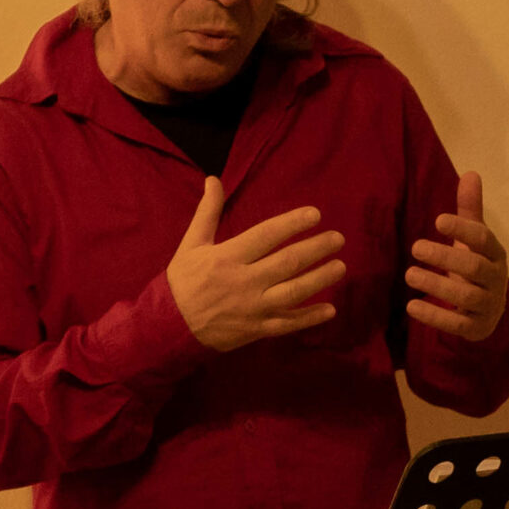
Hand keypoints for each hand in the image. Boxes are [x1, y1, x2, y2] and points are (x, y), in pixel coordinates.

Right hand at [164, 178, 346, 353]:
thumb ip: (207, 212)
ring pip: (293, 292)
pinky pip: (288, 323)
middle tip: (338, 238)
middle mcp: (243, 282)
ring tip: (340, 266)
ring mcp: (252, 308)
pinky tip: (330, 308)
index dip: (292, 223)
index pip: (266, 236)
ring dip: (320, 279)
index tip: (315, 214)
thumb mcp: (191, 244)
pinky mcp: (256, 330)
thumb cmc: (182, 282)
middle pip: (287, 262)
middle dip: (316, 249)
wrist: (168, 327)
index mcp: (227, 257)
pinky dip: (310, 318)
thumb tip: (214, 179)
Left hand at [405, 171, 508, 340]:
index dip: (464, 229)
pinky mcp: (476, 328)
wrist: (488, 311)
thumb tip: (471, 173)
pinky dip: (435, 316)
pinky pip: (457, 324)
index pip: (484, 239)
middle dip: (446, 257)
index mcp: (495, 254)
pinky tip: (411, 307)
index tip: (438, 220)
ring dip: (438, 285)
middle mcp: (496, 279)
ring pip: (467, 297)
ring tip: (409, 274)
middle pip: (475, 268)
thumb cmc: (475, 266)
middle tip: (415, 247)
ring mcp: (487, 305)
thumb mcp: (474, 240)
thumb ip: (470, 210)